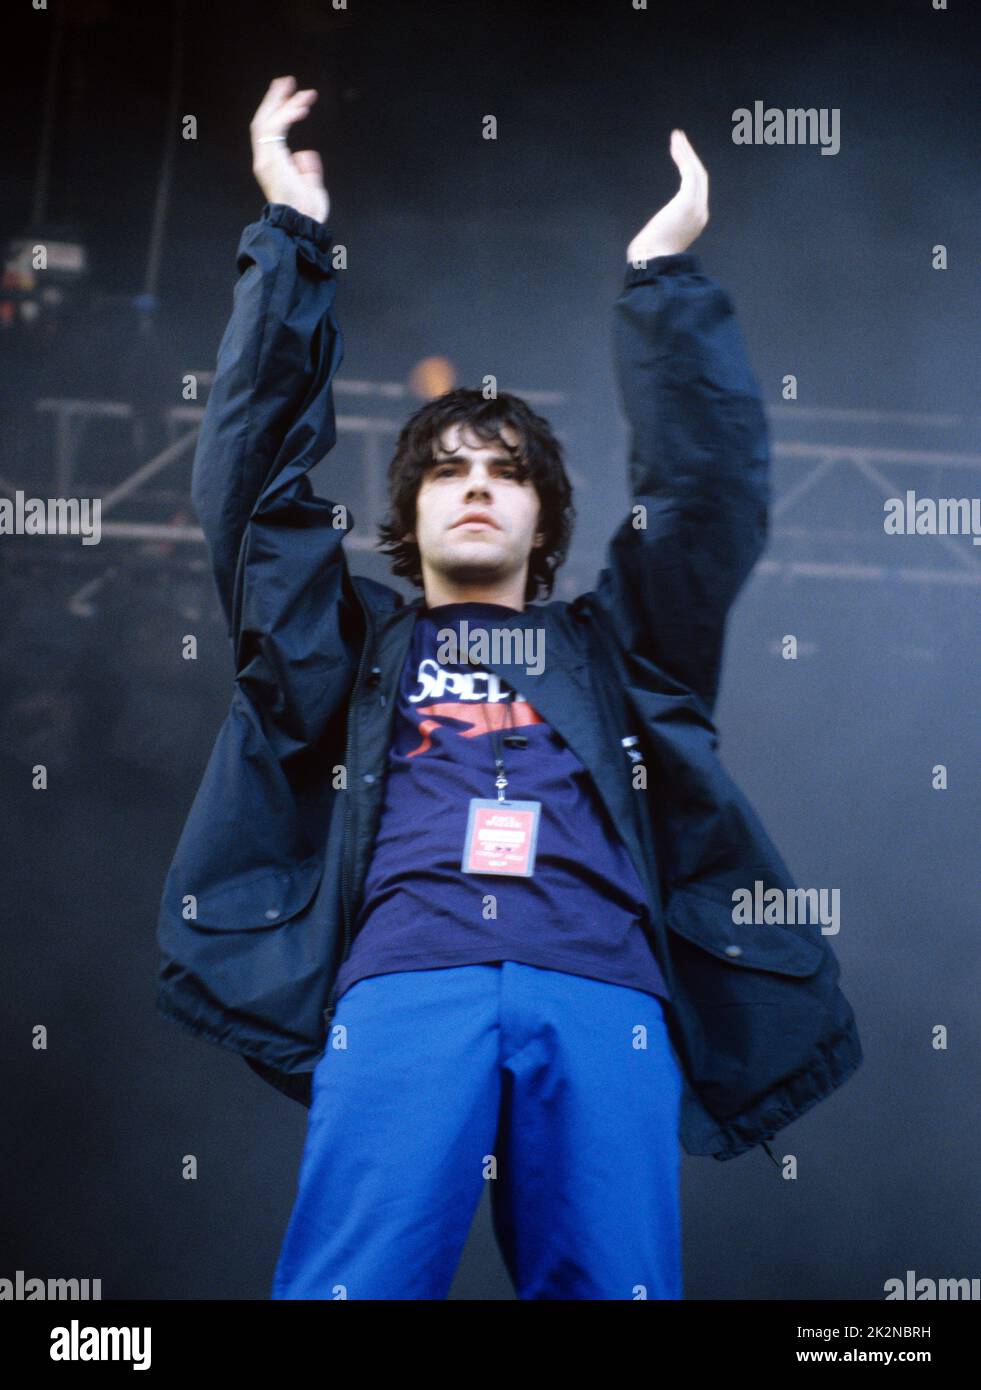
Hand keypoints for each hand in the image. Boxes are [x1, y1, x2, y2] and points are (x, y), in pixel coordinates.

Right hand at [250, 75, 329, 223]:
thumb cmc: (307, 212)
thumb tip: (307, 154)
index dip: (279, 112)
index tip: (293, 99)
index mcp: (271, 165)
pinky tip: (301, 107)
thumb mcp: (310, 186)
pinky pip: (277, 128)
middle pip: (263, 120)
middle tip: (287, 82)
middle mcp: (265, 160)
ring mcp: (266, 159)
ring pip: (267, 120)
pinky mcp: (272, 158)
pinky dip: (288, 114)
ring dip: (281, 102)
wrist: (301, 224)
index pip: (270, 132)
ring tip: (293, 86)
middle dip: (275, 99)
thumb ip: (308, 170)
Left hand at [626, 129, 707, 263]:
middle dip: (690, 157)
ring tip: (676, 137)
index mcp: (695, 220)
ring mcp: (697, 207)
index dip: (689, 170)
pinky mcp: (688, 200)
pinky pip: (689, 171)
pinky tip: (676, 145)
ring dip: (686, 152)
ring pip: (696, 171)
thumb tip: (654, 230)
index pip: (696, 189)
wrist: (652, 262)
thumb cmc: (649, 254)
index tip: (679, 156)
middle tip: (678, 140)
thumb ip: (664, 227)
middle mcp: (701, 213)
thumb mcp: (660, 238)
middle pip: (700, 177)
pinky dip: (683, 156)